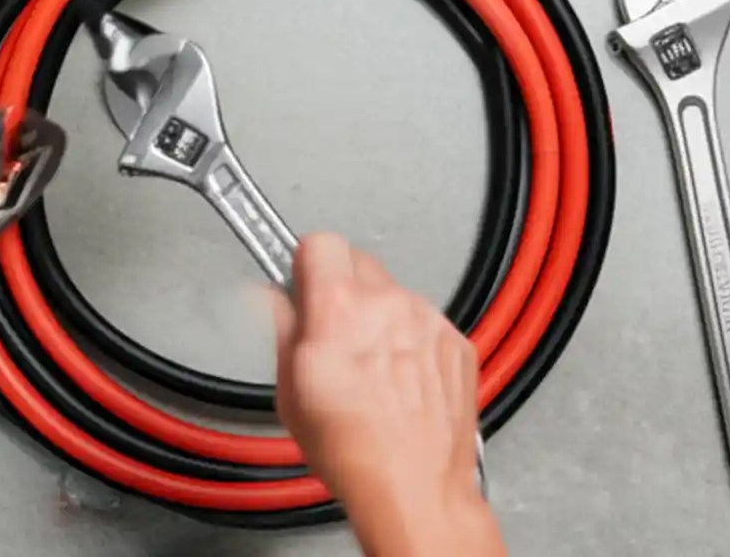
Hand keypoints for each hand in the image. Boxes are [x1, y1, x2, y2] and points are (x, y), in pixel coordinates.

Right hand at [273, 233, 503, 556]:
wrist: (416, 487)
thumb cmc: (354, 450)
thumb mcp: (289, 390)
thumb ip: (281, 329)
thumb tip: (272, 298)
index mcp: (340, 308)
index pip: (320, 242)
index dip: (305, 262)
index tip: (300, 280)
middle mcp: (389, 304)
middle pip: (357, 262)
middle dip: (340, 288)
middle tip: (329, 329)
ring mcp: (429, 321)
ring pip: (393, 293)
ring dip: (377, 316)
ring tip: (367, 368)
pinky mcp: (456, 342)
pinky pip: (424, 322)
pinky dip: (410, 341)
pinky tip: (398, 381)